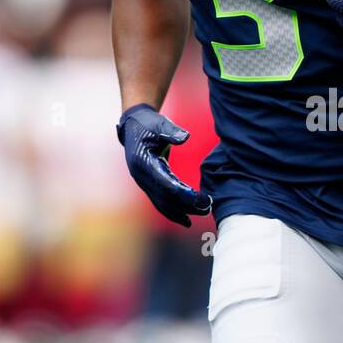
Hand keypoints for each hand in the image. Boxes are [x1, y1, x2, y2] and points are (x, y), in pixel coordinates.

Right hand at [116, 103, 211, 227]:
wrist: (133, 126)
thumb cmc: (148, 124)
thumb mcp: (159, 123)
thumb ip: (171, 131)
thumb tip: (185, 137)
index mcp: (143, 163)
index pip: (166, 185)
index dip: (184, 194)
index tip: (202, 198)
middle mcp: (141, 177)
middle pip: (166, 198)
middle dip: (187, 206)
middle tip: (208, 206)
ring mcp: (144, 183)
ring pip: (163, 204)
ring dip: (183, 211)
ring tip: (204, 212)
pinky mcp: (149, 185)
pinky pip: (161, 202)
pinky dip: (174, 212)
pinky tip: (187, 220)